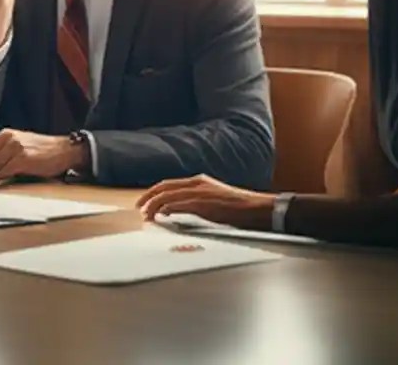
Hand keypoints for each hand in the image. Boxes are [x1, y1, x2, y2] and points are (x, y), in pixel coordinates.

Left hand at [0, 129, 83, 182]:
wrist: (64, 150)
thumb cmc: (42, 151)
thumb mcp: (18, 146)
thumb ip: (1, 154)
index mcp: (5, 135)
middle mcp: (9, 139)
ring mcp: (16, 148)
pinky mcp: (24, 158)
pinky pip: (6, 171)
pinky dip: (2, 176)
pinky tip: (3, 177)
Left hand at [137, 175, 274, 230]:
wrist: (257, 208)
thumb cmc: (240, 208)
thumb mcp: (215, 197)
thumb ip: (197, 200)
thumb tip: (179, 210)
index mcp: (199, 181)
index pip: (169, 184)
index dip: (154, 192)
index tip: (144, 201)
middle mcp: (196, 183)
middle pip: (163, 187)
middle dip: (148, 197)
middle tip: (139, 208)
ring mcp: (199, 193)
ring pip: (167, 196)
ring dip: (154, 206)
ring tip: (147, 216)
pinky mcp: (203, 204)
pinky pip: (177, 205)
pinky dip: (166, 210)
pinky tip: (160, 216)